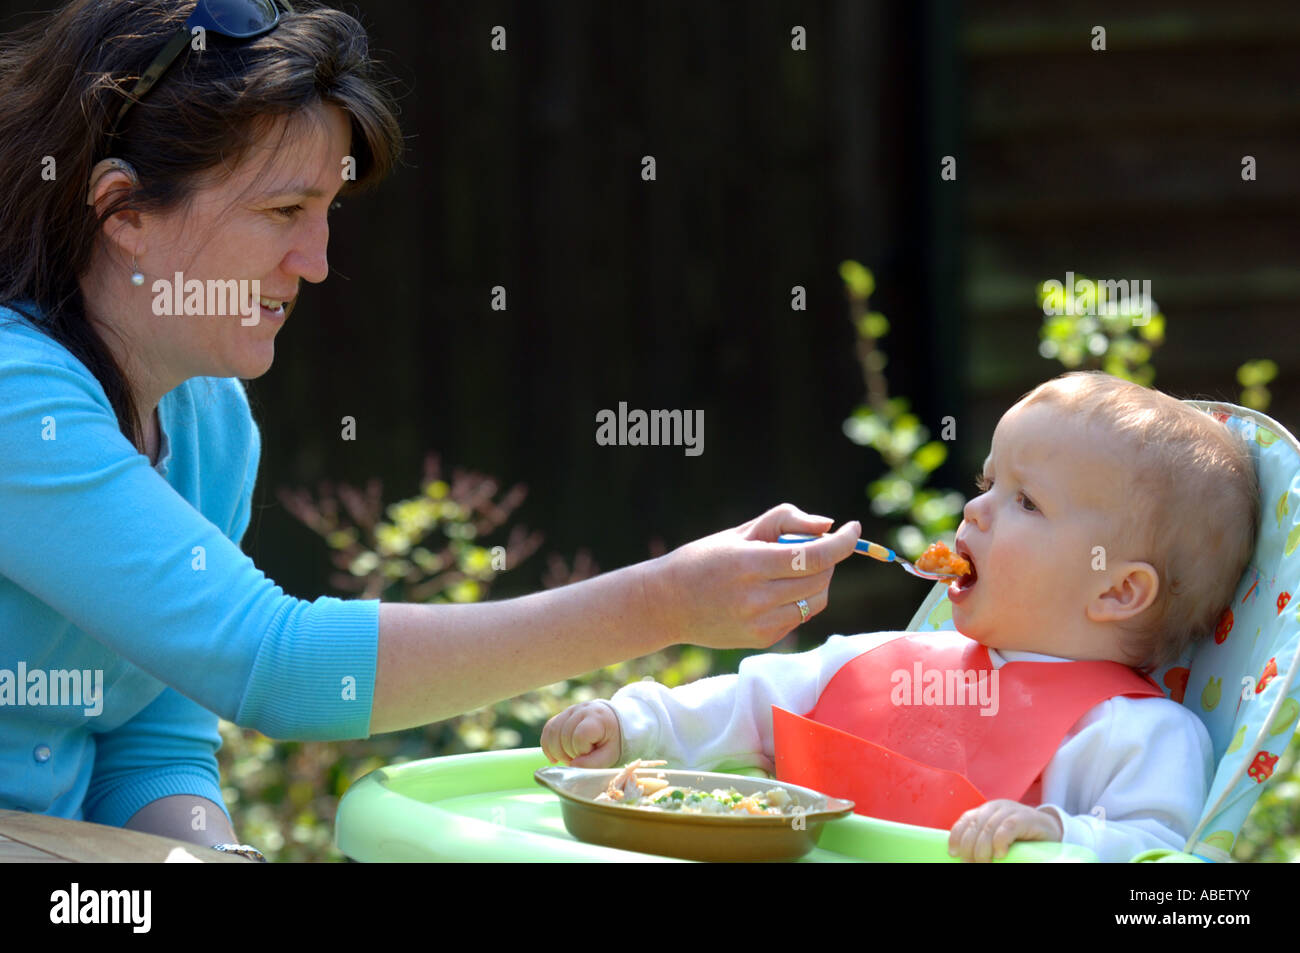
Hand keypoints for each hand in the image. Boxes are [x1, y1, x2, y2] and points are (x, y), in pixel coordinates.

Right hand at [541, 701, 621, 766]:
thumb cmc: (612, 740)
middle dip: (569, 754)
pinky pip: (548, 730)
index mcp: (597, 718)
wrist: (614, 722)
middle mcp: (581, 710)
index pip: (579, 737)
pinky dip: (548, 746)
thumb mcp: (610, 754)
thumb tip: (573, 766)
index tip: (592, 753)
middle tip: (580, 759)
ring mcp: (570, 711)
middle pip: (564, 736)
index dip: (582, 750)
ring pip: (552, 733)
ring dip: (557, 752)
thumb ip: (594, 763)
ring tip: (570, 758)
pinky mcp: (562, 715)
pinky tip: (554, 757)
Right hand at [641, 503, 860, 650]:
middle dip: (828, 558)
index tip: (854, 528)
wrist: (666, 604)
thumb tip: (827, 525)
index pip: (813, 555)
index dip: (842, 542)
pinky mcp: (762, 639)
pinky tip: (775, 592)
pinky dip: (799, 600)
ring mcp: (760, 623)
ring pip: (815, 600)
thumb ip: (785, 520)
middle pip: (820, 578)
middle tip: (813, 547)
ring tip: (793, 570)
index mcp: (749, 564)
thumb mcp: (740, 532)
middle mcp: (756, 598)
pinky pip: (799, 617)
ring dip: (819, 581)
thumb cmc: (705, 559)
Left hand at [948, 800, 1064, 861]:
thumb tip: (965, 859)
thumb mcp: (998, 839)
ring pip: (989, 827)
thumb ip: (983, 842)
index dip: (956, 836)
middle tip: (970, 863)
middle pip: (976, 825)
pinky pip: (1008, 827)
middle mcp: (996, 807)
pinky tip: (1000, 854)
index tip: (953, 853)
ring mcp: (1012, 810)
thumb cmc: (1021, 840)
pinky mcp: (1027, 818)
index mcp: (986, 810)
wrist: (1051, 832)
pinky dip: (1000, 841)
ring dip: (983, 848)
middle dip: (969, 847)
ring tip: (984, 863)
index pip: (966, 820)